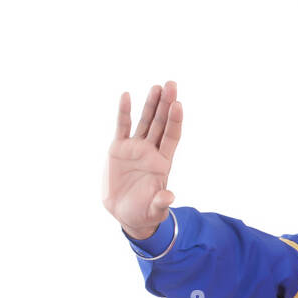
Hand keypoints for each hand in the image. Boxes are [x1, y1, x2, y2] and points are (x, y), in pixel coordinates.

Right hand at [105, 81, 182, 239]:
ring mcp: (136, 149)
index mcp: (163, 164)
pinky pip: (122, 127)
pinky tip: (127, 96)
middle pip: (161, 124)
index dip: (175, 121)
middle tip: (171, 84)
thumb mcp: (154, 210)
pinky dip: (124, 112)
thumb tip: (169, 197)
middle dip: (166, 104)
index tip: (178, 104)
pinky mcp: (119, 149)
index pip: (171, 137)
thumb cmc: (144, 213)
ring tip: (157, 86)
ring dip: (151, 104)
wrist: (125, 214)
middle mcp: (151, 152)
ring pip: (145, 121)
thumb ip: (160, 202)